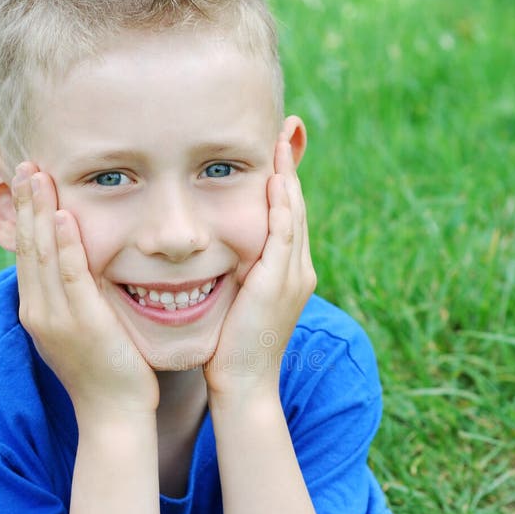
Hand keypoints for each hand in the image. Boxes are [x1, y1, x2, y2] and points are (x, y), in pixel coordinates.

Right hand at [12, 163, 159, 418]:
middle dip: (26, 204)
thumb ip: (79, 300)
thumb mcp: (84, 331)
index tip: (29, 184)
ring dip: (39, 211)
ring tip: (37, 175)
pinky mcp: (81, 322)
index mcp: (39, 312)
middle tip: (26, 166)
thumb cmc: (108, 373)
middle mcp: (39, 311)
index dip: (27, 217)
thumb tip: (85, 273)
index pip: (28, 255)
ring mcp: (56, 318)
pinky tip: (61, 215)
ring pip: (42, 254)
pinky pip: (70, 275)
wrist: (115, 414)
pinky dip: (63, 244)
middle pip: (28, 247)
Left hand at [203, 131, 316, 398]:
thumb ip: (234, 274)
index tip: (275, 148)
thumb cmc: (230, 348)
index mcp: (287, 273)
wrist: (242, 384)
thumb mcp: (236, 302)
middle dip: (291, 166)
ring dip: (288, 174)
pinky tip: (276, 178)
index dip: (283, 181)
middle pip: (296, 207)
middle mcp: (298, 269)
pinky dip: (282, 204)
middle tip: (288, 128)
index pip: (287, 216)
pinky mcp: (280, 282)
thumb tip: (216, 254)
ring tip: (283, 139)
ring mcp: (293, 275)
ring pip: (295, 214)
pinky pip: (285, 233)